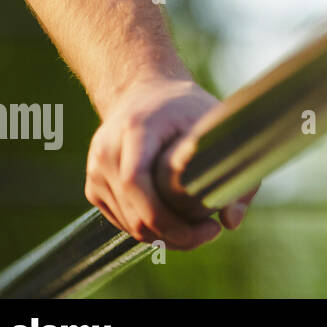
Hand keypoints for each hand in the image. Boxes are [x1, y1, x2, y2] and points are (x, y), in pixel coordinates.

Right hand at [85, 77, 257, 249]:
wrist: (143, 90)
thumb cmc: (187, 108)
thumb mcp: (218, 125)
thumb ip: (232, 166)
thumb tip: (232, 222)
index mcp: (135, 128)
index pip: (136, 181)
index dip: (171, 216)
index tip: (211, 226)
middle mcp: (108, 151)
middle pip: (136, 214)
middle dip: (177, 234)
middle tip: (211, 232)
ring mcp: (96, 171)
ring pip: (130, 225)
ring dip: (166, 235)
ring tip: (200, 227)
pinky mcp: (94, 187)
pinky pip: (123, 221)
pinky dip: (151, 229)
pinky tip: (177, 220)